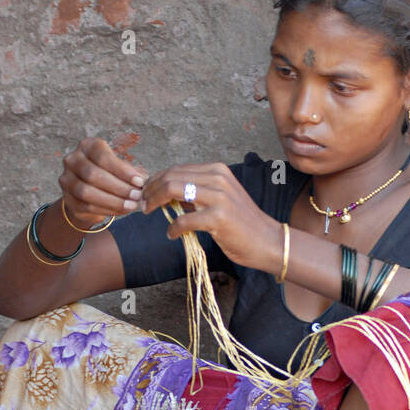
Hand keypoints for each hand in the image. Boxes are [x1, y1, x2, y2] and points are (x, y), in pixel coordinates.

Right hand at [58, 137, 148, 229]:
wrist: (91, 192)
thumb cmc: (110, 174)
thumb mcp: (120, 168)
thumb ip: (131, 172)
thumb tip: (145, 181)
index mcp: (87, 146)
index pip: (102, 157)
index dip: (122, 170)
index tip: (139, 182)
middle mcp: (72, 160)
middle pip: (92, 174)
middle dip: (118, 187)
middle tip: (137, 196)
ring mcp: (66, 180)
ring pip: (87, 192)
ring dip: (112, 201)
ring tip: (131, 205)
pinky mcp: (68, 199)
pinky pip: (86, 206)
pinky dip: (107, 210)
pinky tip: (122, 211)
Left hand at [140, 162, 282, 272]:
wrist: (268, 241)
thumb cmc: (242, 224)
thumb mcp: (219, 199)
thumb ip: (195, 192)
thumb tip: (166, 193)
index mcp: (217, 170)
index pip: (177, 169)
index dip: (156, 180)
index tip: (146, 194)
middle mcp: (218, 178)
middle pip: (171, 176)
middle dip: (150, 190)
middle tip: (142, 205)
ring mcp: (219, 196)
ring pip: (173, 190)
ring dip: (155, 203)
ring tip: (149, 213)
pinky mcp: (219, 217)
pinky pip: (184, 220)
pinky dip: (173, 228)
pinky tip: (172, 234)